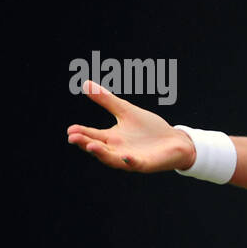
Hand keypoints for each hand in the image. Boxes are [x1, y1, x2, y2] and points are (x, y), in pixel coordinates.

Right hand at [67, 80, 195, 172]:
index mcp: (112, 138)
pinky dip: (130, 162)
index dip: (81, 133)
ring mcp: (131, 159)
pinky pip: (136, 164)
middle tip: (73, 138)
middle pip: (98, 148)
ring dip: (102, 154)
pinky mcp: (146, 164)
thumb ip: (107, 100)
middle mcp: (118, 150)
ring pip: (113, 159)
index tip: (70, 129)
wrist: (175, 140)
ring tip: (91, 146)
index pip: (93, 136)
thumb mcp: (126, 111)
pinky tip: (126, 156)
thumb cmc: (150, 128)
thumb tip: (85, 83)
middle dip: (86, 143)